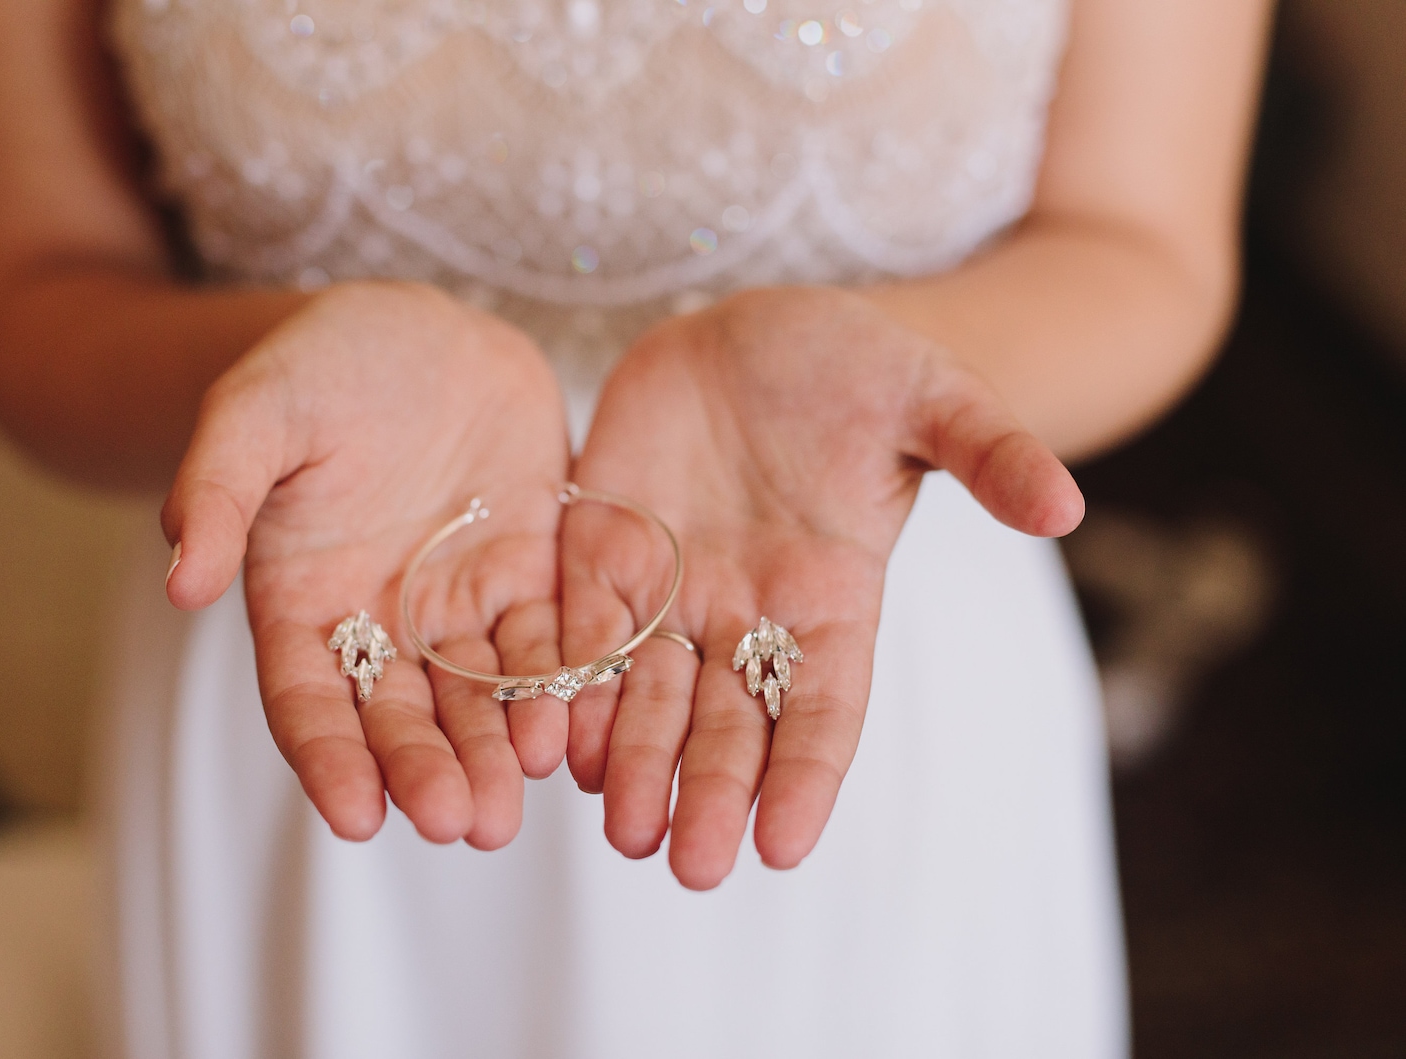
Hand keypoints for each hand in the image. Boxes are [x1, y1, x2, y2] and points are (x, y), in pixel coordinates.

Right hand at [162, 282, 569, 848]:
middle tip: (464, 823)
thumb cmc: (321, 364)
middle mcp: (385, 621)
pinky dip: (567, 679)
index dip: (331, 759)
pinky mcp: (533, 573)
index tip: (356, 818)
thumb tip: (182, 581)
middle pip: (406, 716)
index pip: (312, 699)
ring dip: (502, 748)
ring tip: (522, 798)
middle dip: (432, 770)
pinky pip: (556, 635)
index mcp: (306, 602)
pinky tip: (582, 721)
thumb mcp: (257, 410)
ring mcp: (464, 603)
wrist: (419, 329)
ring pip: (484, 694)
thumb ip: (218, 490)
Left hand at [547, 286, 1083, 888]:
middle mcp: (748, 612)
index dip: (807, 774)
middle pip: (728, 722)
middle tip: (688, 866)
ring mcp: (672, 587)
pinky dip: (568, 682)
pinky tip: (553, 738)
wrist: (754, 327)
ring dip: (634, 762)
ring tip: (620, 827)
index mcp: (831, 597)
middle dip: (710, 792)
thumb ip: (990, 451)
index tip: (784, 846)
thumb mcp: (932, 396)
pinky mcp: (602, 549)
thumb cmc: (856, 364)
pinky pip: (581, 628)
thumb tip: (1068, 503)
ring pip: (648, 694)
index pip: (823, 705)